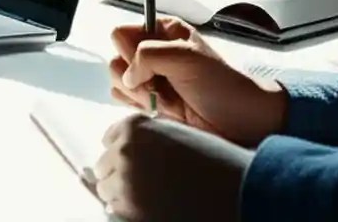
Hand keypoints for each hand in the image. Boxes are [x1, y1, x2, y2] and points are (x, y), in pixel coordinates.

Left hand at [96, 114, 253, 221]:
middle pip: (103, 165)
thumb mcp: (177, 132)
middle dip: (118, 172)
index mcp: (135, 126)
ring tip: (149, 196)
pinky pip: (115, 208)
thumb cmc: (213, 159)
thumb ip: (148, 135)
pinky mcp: (129, 207)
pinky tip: (151, 206)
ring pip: (105, 188)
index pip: (109, 138)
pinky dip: (127, 209)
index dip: (124, 150)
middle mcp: (124, 150)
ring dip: (121, 192)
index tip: (138, 160)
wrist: (234, 188)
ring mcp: (124, 180)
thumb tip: (125, 146)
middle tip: (144, 182)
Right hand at [109, 18, 285, 145]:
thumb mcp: (186, 57)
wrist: (242, 122)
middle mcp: (153, 52)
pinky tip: (163, 110)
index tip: (153, 65)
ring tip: (168, 100)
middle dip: (134, 77)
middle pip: (115, 59)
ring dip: (138, 94)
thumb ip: (147, 54)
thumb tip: (126, 76)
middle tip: (162, 85)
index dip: (130, 51)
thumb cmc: (221, 85)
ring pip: (117, 82)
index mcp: (162, 31)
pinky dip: (139, 107)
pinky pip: (125, 101)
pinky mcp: (151, 102)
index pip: (120, 33)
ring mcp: (151, 79)